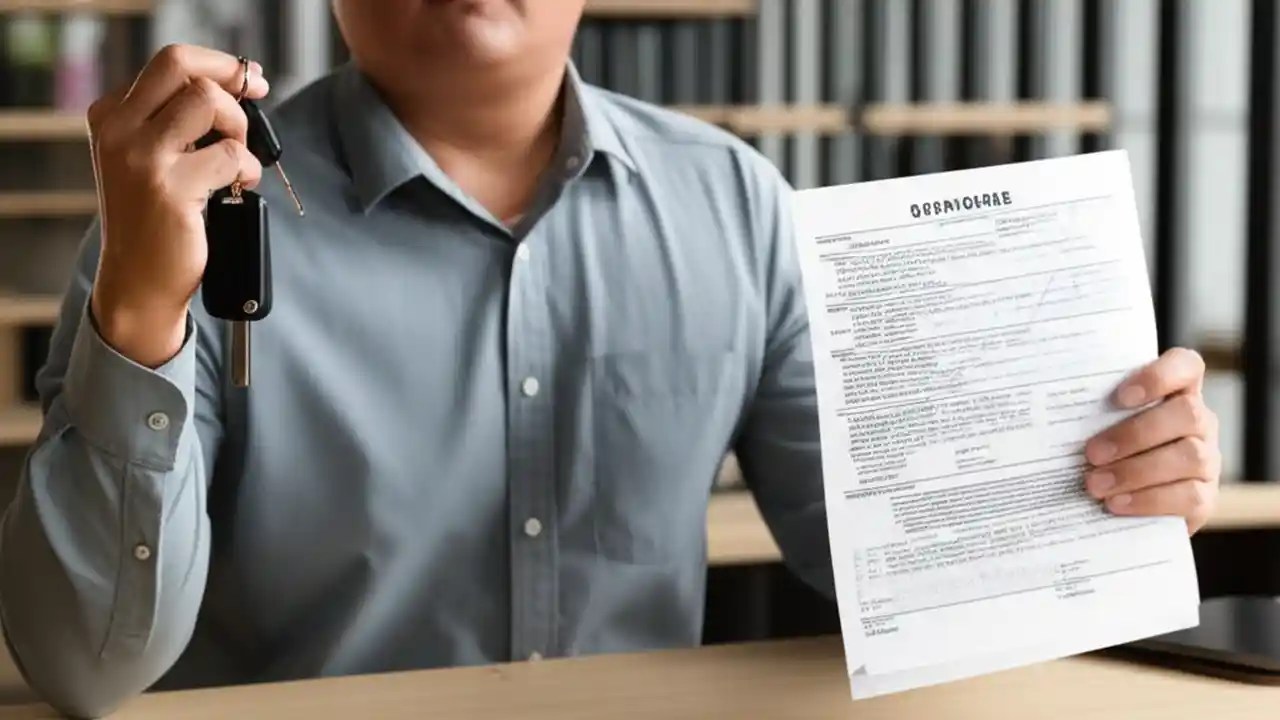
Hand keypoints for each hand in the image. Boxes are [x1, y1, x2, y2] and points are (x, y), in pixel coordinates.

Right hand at [87, 44, 268, 366]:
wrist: (138, 282)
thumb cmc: (156, 219)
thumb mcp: (152, 158)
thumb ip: (178, 121)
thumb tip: (238, 85)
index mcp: (112, 115)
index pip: (170, 63)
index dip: (219, 66)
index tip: (249, 81)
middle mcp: (119, 129)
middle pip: (182, 65)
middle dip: (230, 79)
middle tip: (254, 103)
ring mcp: (141, 157)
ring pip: (208, 102)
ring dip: (239, 130)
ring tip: (237, 163)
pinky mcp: (169, 188)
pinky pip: (229, 155)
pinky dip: (247, 170)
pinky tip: (238, 189)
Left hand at [1084, 348, 1220, 533]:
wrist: (1135, 506)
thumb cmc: (1112, 452)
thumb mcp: (1104, 426)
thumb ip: (1093, 414)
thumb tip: (1042, 413)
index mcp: (1177, 393)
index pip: (1186, 366)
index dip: (1159, 376)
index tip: (1120, 395)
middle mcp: (1200, 422)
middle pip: (1187, 414)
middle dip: (1134, 434)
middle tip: (1091, 454)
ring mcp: (1208, 459)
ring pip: (1189, 456)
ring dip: (1136, 471)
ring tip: (1096, 484)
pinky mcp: (1206, 497)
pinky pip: (1189, 495)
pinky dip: (1149, 500)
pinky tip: (1117, 503)